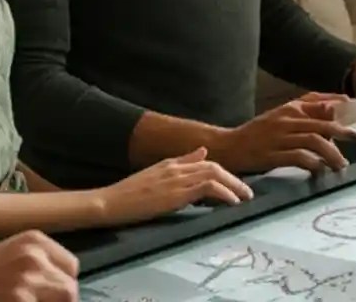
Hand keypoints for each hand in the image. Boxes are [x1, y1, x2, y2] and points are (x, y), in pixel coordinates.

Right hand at [0, 230, 77, 301]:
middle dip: (59, 301)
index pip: (70, 267)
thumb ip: (40, 263)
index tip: (48, 296)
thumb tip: (64, 284)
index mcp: (34, 240)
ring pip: (66, 300)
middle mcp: (35, 255)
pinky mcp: (22, 301)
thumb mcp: (11, 255)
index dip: (61, 285)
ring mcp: (29, 280)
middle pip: (69, 287)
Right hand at [96, 148, 252, 225]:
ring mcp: (176, 178)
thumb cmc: (127, 195)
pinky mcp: (176, 193)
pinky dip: (224, 193)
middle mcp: (175, 167)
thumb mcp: (153, 177)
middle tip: (246, 192)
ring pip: (214, 173)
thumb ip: (176, 166)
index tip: (233, 183)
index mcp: (169, 163)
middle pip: (213, 166)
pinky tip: (233, 202)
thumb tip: (200, 153)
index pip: (203, 161)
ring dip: (233, 185)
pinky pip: (208, 187)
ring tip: (245, 197)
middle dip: (233, 178)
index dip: (222, 172)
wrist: (109, 201)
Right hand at [208, 92, 355, 173]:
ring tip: (342, 164)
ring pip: (314, 141)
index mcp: (287, 109)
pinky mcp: (273, 155)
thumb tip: (334, 108)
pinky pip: (299, 158)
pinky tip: (321, 170)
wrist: (227, 147)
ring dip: (332, 153)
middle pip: (321, 124)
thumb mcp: (278, 118)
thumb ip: (304, 113)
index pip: (316, 100)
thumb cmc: (255, 134)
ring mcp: (279, 138)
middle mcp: (285, 120)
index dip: (335, 101)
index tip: (351, 103)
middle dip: (343, 132)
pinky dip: (314, 164)